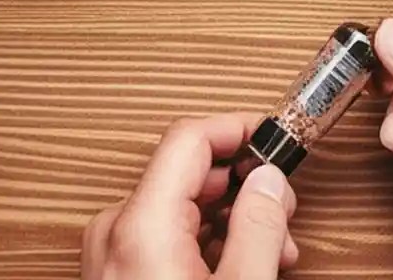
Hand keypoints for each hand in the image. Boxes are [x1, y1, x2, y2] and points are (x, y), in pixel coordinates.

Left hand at [82, 113, 298, 279]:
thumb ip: (259, 229)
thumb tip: (268, 183)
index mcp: (142, 226)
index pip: (189, 138)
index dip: (239, 128)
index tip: (275, 135)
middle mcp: (116, 230)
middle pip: (189, 173)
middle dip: (244, 185)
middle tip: (282, 212)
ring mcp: (110, 252)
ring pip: (181, 206)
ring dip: (229, 218)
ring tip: (268, 251)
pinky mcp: (114, 271)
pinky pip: (166, 236)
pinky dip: (205, 241)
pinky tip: (237, 261)